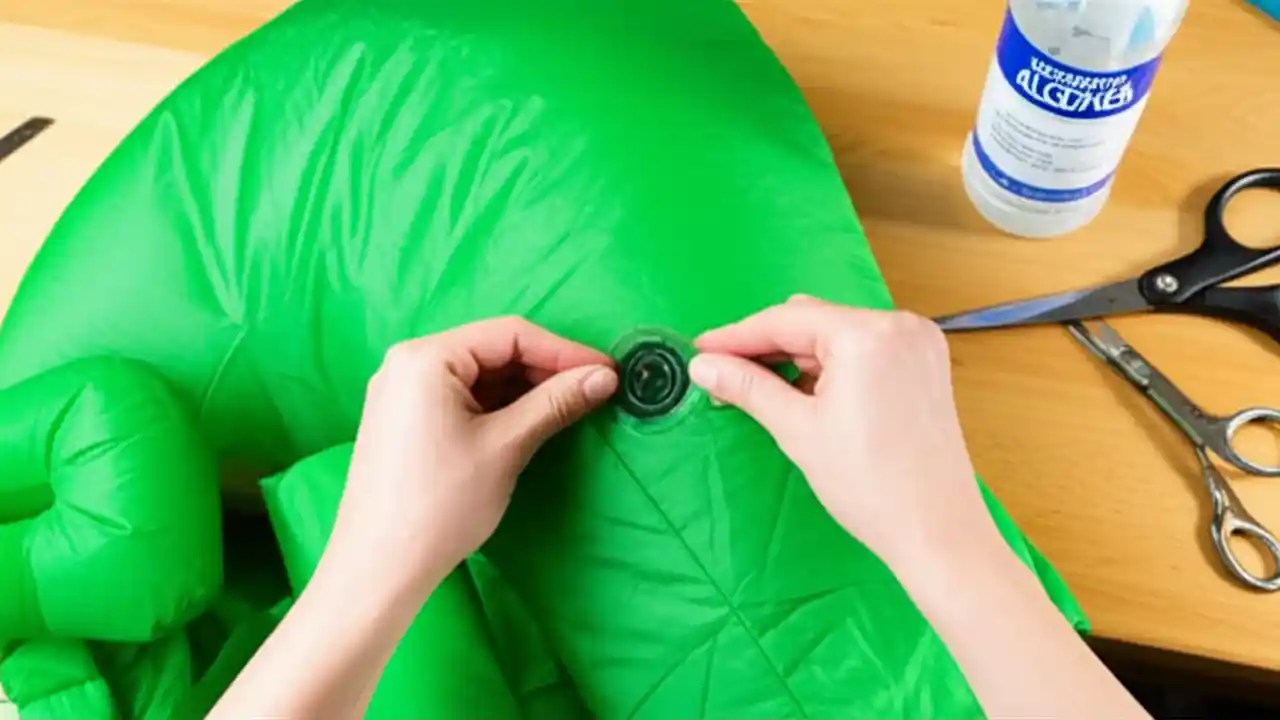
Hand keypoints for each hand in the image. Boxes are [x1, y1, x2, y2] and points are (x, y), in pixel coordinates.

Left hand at [330, 316, 617, 592]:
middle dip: (545, 370)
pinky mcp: (403, 420)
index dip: (564, 350)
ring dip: (525, 389)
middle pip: (492, 350)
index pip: (509, 334)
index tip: (608, 371)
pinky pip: (460, 397)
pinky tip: (530, 422)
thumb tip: (605, 376)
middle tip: (594, 392)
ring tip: (569, 408)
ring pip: (479, 375)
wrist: (379, 568)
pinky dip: (498, 406)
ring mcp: (401, 392)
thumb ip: (556, 403)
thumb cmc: (442, 503)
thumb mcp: (506, 446)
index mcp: (426, 357)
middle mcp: (408, 363)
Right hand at [689, 296, 997, 570]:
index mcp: (867, 334)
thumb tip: (701, 365)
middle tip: (725, 375)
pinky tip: (809, 393)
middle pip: (814, 320)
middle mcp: (898, 324)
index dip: (737, 336)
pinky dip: (832, 365)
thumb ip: (748, 387)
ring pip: (838, 334)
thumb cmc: (867, 483)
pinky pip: (864, 348)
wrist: (936, 530)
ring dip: (799, 356)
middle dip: (768, 345)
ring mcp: (918, 342)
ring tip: (765, 391)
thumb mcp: (797, 430)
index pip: (786, 320)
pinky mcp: (926, 364)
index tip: (700, 351)